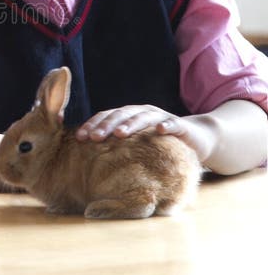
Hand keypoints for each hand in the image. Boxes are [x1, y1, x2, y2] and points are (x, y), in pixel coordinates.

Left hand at [75, 105, 213, 164]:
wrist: (195, 138)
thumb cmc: (159, 144)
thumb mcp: (136, 144)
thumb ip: (117, 147)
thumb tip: (87, 162)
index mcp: (129, 116)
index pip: (106, 116)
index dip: (92, 125)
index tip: (79, 138)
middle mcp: (142, 112)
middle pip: (121, 115)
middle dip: (106, 125)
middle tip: (94, 138)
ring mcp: (161, 117)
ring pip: (143, 117)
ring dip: (130, 124)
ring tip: (119, 134)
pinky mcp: (180, 125)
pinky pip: (173, 124)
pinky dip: (166, 126)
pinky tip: (160, 130)